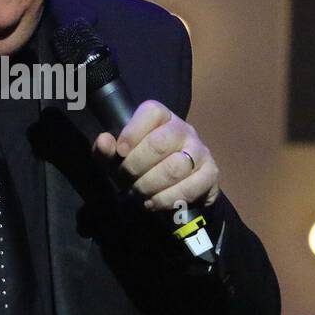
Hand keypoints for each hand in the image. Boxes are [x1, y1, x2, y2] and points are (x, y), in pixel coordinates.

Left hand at [91, 100, 219, 212]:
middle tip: (126, 179)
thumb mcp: (120, 158)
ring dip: (150, 185)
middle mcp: (184, 129)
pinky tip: (153, 203)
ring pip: (175, 167)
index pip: (151, 112)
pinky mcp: (210, 173)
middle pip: (160, 142)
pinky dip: (167, 199)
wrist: (177, 188)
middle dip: (136, 166)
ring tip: (138, 193)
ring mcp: (200, 150)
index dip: (132, 132)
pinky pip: (190, 187)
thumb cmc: (144, 167)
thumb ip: (108, 150)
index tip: (120, 152)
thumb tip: (104, 141)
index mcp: (162, 118)